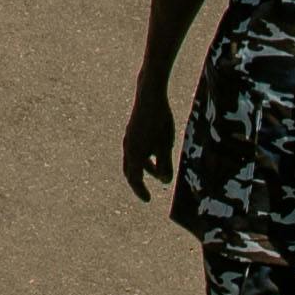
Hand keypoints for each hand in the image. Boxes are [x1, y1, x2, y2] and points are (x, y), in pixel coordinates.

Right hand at [121, 80, 179, 206]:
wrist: (149, 95)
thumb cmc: (159, 121)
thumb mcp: (165, 145)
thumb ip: (165, 164)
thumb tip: (165, 181)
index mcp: (134, 153)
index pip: (134, 178)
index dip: (141, 191)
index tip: (148, 200)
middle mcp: (128, 146)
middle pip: (130, 170)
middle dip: (138, 182)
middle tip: (146, 192)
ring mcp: (128, 137)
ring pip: (133, 159)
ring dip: (144, 168)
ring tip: (158, 172)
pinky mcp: (132, 129)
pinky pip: (134, 149)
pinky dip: (143, 157)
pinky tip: (154, 152)